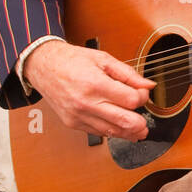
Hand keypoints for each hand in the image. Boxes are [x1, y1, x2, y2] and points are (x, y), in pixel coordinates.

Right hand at [23, 41, 155, 141]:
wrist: (43, 67)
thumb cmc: (71, 61)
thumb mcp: (103, 59)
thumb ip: (128, 74)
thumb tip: (148, 86)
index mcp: (95, 84)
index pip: (130, 100)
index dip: (142, 98)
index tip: (142, 94)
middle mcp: (86, 103)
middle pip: (124, 121)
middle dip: (140, 124)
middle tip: (146, 122)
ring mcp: (79, 116)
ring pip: (112, 132)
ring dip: (129, 132)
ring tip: (138, 129)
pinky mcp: (73, 123)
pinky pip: (98, 133)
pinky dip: (112, 131)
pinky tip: (119, 128)